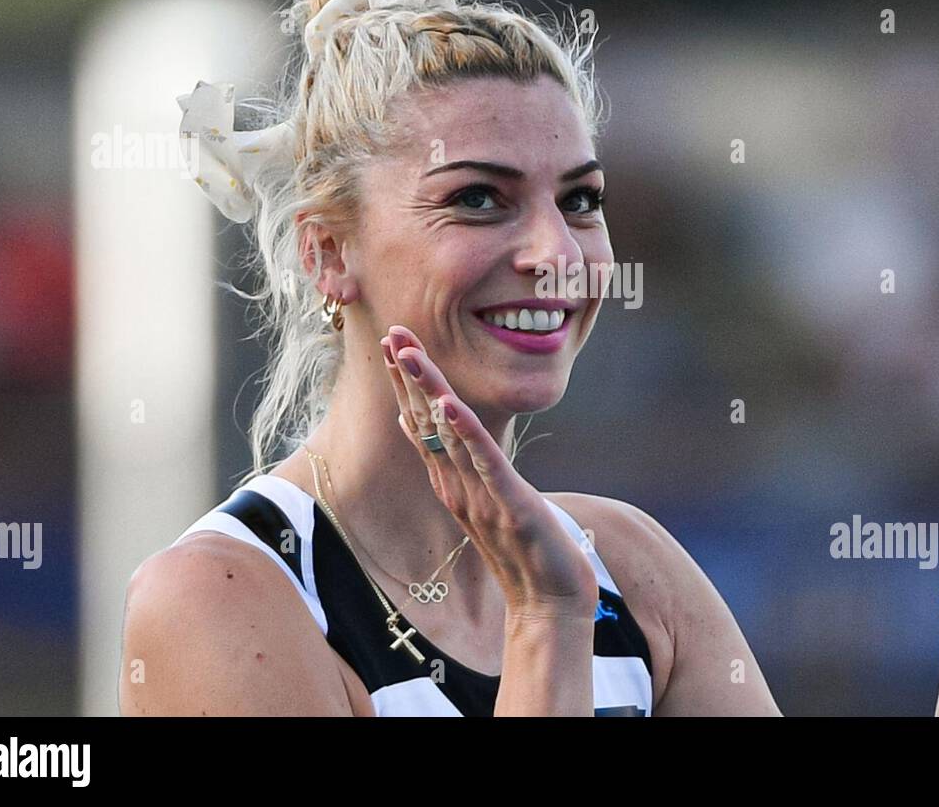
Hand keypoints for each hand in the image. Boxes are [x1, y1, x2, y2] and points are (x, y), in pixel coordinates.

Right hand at [380, 325, 599, 619]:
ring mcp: (480, 496)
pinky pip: (484, 464)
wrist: (548, 604)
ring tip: (411, 355)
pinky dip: (467, 433)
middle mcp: (458, 487)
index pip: (422, 424)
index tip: (392, 343)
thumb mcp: (481, 501)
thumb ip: (452, 466)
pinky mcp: (509, 505)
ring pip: (448, 437)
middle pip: (426, 423)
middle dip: (410, 377)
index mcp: (452, 483)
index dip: (407, 384)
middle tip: (390, 334)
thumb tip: (420, 428)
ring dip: (430, 392)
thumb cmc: (522, 552)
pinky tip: (452, 405)